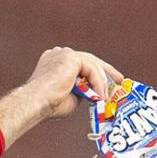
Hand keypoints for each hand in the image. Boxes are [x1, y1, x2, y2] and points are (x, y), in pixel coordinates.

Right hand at [0, 47, 124, 139]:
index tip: (110, 80)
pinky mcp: (70, 57)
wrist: (37, 102)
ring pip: (92, 65)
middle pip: (90, 60)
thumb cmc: (49, 104)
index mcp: (57, 62)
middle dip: (106, 71)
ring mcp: (64, 53)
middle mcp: (59, 54)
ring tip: (105, 98)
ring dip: (101, 82)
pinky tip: (99, 95)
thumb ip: (83, 91)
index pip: (81, 63)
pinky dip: (98, 83)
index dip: (97, 72)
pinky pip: (91, 69)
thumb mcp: (72, 98)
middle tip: (119, 80)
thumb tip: (95, 93)